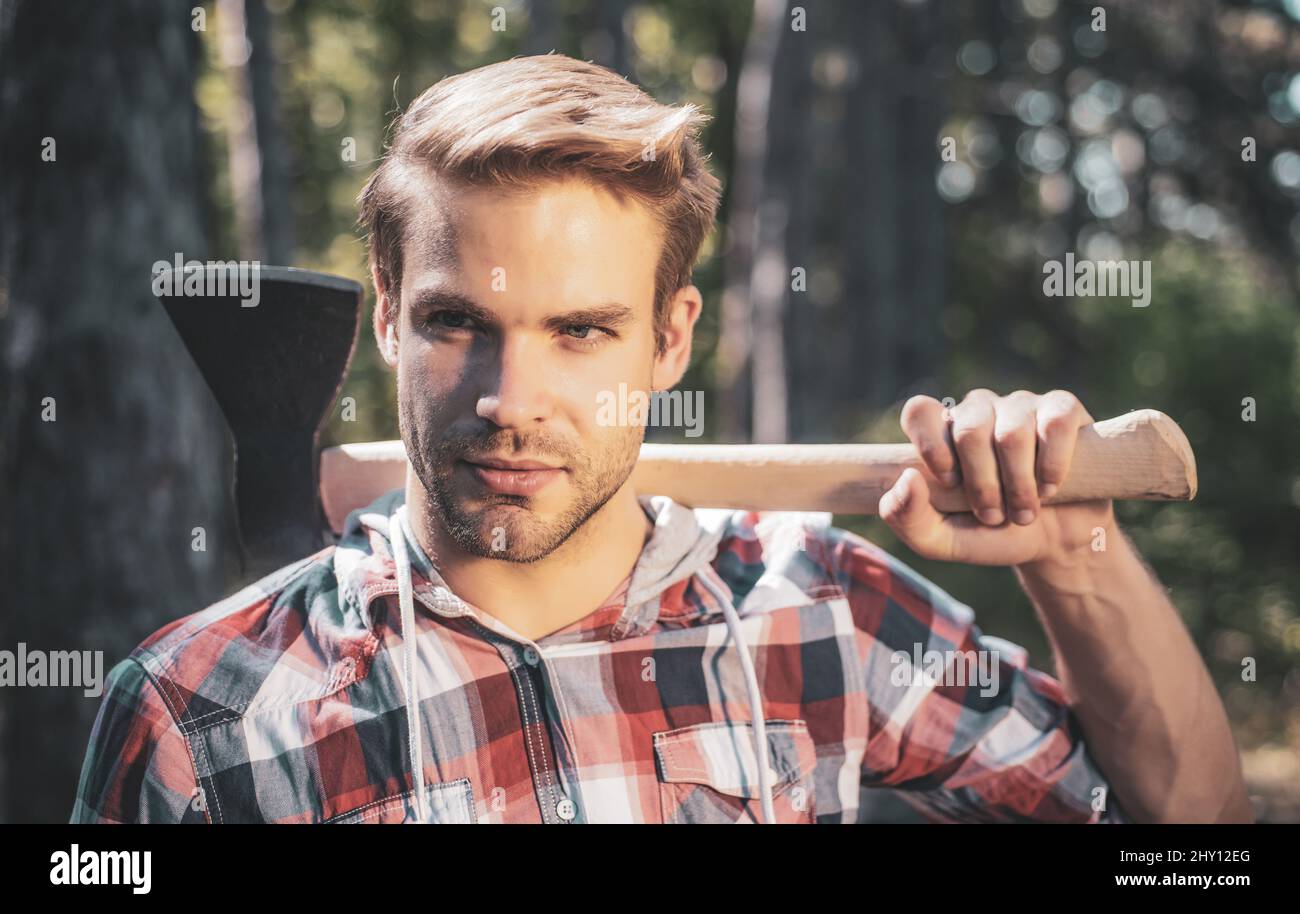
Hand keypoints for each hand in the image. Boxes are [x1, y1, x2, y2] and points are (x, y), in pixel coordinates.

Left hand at [879, 389, 1115, 567]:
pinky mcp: (1062, 409)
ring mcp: (1020, 406)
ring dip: (1019, 485)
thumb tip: (907, 479)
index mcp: (943, 434)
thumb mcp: (941, 541)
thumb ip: (907, 517)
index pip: (920, 411)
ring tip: (1024, 512)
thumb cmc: (994, 535)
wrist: (1056, 543)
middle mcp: (978, 411)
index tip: (949, 483)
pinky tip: (1051, 487)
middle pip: (968, 431)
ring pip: (1011, 433)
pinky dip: (1053, 465)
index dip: (930, 445)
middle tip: (994, 515)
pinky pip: (1055, 424)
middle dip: (982, 484)